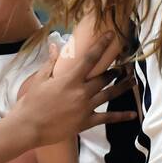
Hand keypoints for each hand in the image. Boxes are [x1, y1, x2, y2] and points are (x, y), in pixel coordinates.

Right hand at [12, 35, 136, 146]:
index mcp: (70, 79)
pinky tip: (133, 115)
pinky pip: (108, 118)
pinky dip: (121, 116)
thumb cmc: (31, 102)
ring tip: (133, 80)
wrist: (28, 127)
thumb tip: (55, 44)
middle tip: (125, 64)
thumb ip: (51, 62)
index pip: (90, 58)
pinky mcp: (87, 122)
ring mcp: (86, 107)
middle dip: (116, 70)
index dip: (102, 45)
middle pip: (104, 77)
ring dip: (123, 86)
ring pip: (110, 94)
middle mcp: (82, 92)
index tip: (111, 35)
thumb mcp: (40, 79)